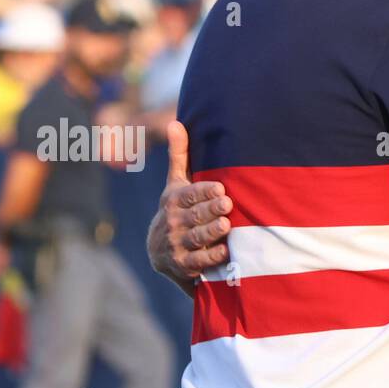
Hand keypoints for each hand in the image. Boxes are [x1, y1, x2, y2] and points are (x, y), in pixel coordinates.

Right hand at [146, 120, 232, 292]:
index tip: (220, 188)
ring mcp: (177, 244)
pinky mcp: (184, 265)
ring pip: (196, 237)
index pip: (189, 194)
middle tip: (227, 204)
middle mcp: (174, 222)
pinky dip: (211, 257)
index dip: (204, 191)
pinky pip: (198, 261)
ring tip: (226, 226)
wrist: (160, 251)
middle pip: (194, 215)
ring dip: (211, 232)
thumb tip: (175, 122)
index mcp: (174, 199)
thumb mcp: (176, 184)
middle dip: (210, 210)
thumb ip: (179, 155)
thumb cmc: (178, 210)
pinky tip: (226, 252)